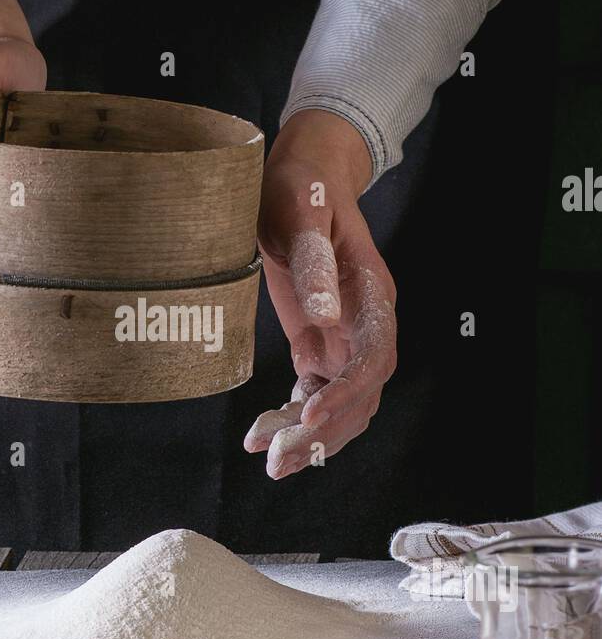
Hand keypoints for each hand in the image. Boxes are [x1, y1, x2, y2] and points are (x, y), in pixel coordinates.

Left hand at [245, 109, 396, 477]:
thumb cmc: (300, 189)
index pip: (374, 359)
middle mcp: (365, 324)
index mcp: (372, 295)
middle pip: (360, 395)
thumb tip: (324, 317)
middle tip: (279, 461)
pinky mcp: (319, 342)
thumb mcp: (301, 215)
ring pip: (339, 403)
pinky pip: (314, 392)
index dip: (347, 393)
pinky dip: (293, 418)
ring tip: (271, 461)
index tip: (309, 417)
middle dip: (324, 433)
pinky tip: (264, 434)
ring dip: (310, 437)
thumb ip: (315, 263)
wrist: (297, 177)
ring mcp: (343, 337)